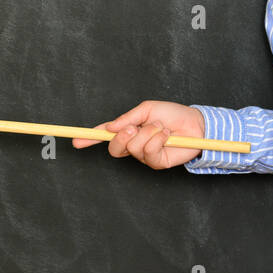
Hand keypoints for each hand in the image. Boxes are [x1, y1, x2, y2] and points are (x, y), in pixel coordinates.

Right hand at [71, 100, 205, 169]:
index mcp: (128, 129)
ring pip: (133, 148)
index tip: (76, 140)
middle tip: (134, 127)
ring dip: (148, 133)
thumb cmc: (172, 115)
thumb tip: (111, 127)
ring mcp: (144, 155)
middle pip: (115, 148)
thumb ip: (128, 118)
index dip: (89, 138)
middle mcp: (133, 144)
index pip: (105, 135)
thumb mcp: (148, 109)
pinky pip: (148, 152)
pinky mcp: (156, 162)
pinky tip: (165, 136)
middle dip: (122, 137)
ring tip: (160, 128)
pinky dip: (157, 140)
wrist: (195, 124)